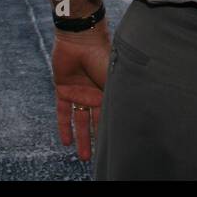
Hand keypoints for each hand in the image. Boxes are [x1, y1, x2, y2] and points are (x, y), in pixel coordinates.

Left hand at [51, 25, 110, 161]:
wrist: (80, 38)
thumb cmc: (102, 55)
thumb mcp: (114, 78)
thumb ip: (119, 95)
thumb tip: (133, 115)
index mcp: (109, 90)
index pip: (110, 114)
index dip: (113, 129)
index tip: (117, 146)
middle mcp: (95, 93)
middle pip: (96, 121)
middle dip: (97, 139)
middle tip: (98, 158)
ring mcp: (79, 91)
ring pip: (80, 120)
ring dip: (81, 138)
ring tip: (84, 156)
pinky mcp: (63, 89)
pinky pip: (63, 112)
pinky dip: (64, 126)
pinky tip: (65, 142)